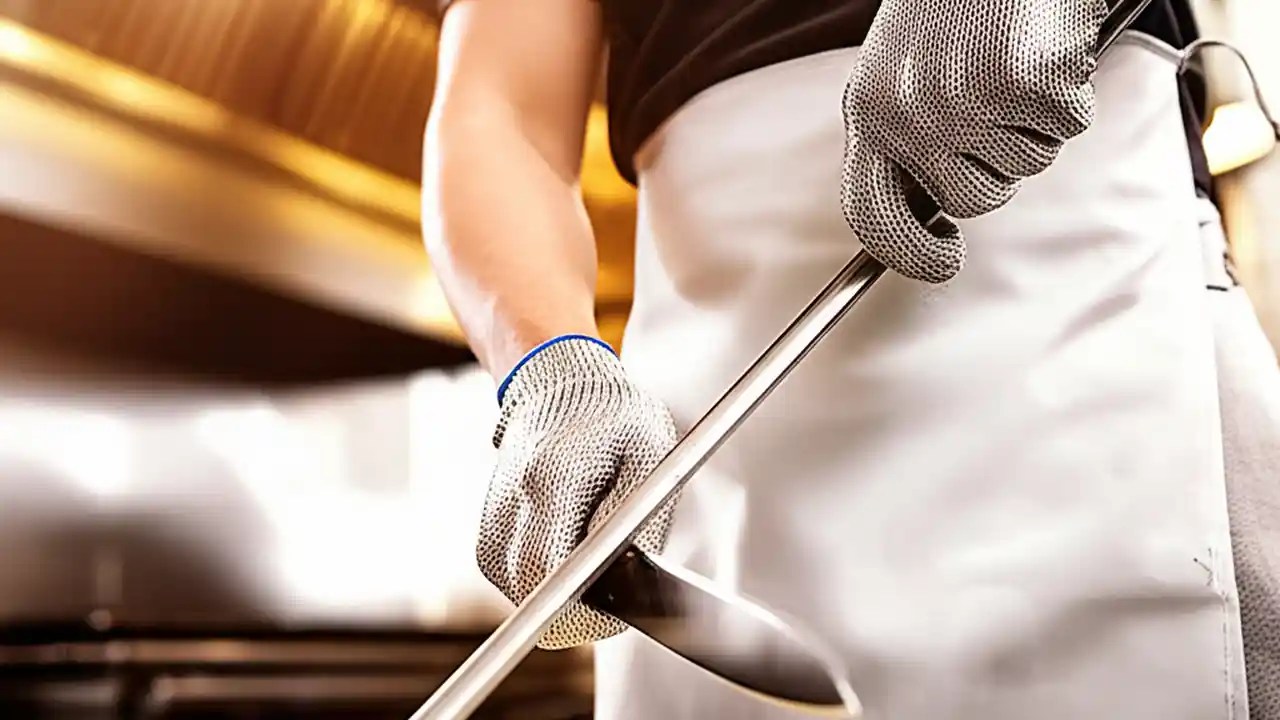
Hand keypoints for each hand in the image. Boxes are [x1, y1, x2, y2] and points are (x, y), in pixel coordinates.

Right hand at [477, 336, 678, 649]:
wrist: (562, 383)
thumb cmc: (615, 416)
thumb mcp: (651, 455)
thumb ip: (641, 515)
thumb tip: (632, 572)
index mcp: (552, 476)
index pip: (550, 572)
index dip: (581, 606)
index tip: (608, 612)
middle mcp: (513, 495)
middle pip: (527, 588)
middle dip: (571, 605)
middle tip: (608, 597)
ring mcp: (494, 508)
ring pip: (514, 585)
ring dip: (552, 589)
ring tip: (588, 562)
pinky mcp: (488, 520)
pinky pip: (505, 570)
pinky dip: (534, 574)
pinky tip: (563, 550)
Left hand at [841, 0, 1108, 282]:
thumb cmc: (957, 1)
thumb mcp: (902, 69)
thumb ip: (904, 133)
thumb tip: (926, 206)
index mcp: (869, 110)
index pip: (871, 215)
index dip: (908, 254)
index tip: (941, 262)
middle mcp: (909, 115)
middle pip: (971, 200)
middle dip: (998, 165)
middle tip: (1000, 105)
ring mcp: (967, 103)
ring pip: (1025, 166)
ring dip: (1034, 124)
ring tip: (1016, 63)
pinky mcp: (1026, 86)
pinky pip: (1066, 128)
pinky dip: (1070, 95)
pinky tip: (1046, 52)